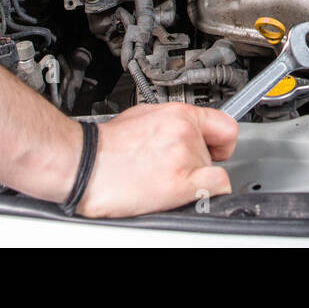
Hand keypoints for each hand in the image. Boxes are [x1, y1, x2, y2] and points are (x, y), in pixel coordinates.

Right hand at [77, 102, 237, 217]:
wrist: (83, 163)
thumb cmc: (106, 145)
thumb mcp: (142, 117)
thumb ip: (171, 123)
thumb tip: (185, 130)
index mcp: (177, 114)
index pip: (225, 124)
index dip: (222, 141)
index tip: (217, 149)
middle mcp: (185, 132)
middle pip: (215, 152)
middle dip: (199, 162)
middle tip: (173, 168)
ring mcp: (184, 156)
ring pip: (212, 171)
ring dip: (194, 179)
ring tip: (163, 179)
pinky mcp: (180, 182)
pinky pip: (217, 186)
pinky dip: (210, 193)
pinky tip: (189, 193)